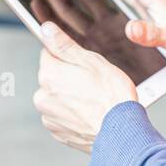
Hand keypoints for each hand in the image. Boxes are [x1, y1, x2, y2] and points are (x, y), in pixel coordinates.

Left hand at [34, 21, 137, 152]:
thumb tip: (46, 29)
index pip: (49, 54)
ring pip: (58, 97)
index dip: (69, 56)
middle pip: (53, 77)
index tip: (84, 64)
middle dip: (69, 77)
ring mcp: (49, 117)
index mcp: (49, 75)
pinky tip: (91, 114)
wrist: (122, 135)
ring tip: (94, 101)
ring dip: (71, 97)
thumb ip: (64, 45)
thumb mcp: (92, 61)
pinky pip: (63, 116)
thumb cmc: (112, 98)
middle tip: (94, 84)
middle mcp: (43, 97)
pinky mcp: (58, 133)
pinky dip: (74, 114)